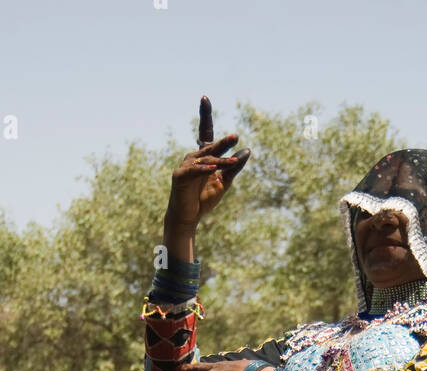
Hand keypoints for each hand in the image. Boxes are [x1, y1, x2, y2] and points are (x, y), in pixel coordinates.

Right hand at [164, 96, 250, 237]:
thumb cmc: (204, 198)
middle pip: (210, 146)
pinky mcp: (180, 176)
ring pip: (205, 159)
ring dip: (220, 161)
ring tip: (232, 163)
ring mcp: (185, 165)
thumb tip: (247, 151)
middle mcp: (193, 157)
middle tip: (235, 137)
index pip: (205, 132)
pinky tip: (213, 168)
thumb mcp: (224, 181)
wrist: (189, 217)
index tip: (204, 98)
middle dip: (223, 143)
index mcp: (204, 156)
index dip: (205, 115)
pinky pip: (194, 170)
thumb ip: (234, 166)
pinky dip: (204, 169)